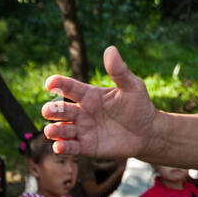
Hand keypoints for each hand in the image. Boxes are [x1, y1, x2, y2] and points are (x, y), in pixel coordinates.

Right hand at [41, 45, 159, 158]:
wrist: (148, 132)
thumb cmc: (139, 106)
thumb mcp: (132, 87)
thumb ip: (119, 71)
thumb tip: (110, 49)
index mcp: (89, 95)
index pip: (69, 88)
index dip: (58, 84)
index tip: (50, 82)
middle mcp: (82, 112)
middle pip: (59, 110)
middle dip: (52, 110)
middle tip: (50, 110)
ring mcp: (83, 130)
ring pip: (60, 129)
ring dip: (53, 130)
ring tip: (52, 131)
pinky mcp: (87, 146)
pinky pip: (70, 147)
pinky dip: (62, 147)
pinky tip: (59, 147)